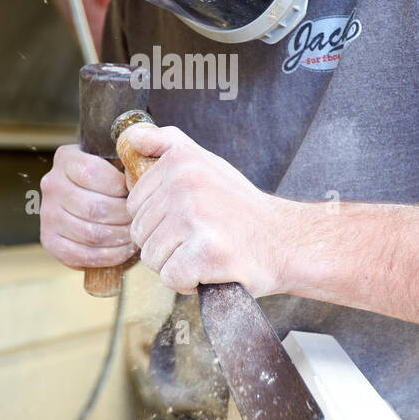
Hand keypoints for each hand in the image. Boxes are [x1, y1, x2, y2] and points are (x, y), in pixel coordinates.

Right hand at [39, 144, 137, 268]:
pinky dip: (109, 256)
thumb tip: (141, 168)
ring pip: (90, 233)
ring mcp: (47, 214)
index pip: (93, 172)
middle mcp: (52, 184)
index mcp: (66, 158)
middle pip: (94, 207)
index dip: (120, 186)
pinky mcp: (49, 240)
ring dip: (119, 238)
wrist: (91, 197)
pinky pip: (82, 255)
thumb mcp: (118, 157)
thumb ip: (132, 155)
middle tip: (140, 219)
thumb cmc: (112, 177)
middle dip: (124, 217)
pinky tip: (124, 250)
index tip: (137, 193)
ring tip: (135, 235)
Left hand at [123, 124, 287, 295]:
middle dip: (165, 244)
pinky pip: (171, 277)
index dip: (158, 220)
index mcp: (181, 160)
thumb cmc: (241, 208)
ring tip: (204, 252)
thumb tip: (134, 137)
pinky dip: (188, 282)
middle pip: (140, 232)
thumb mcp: (207, 163)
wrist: (284, 240)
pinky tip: (210, 269)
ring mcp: (195, 217)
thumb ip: (169, 146)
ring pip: (151, 257)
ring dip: (175, 264)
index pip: (134, 204)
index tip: (188, 218)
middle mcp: (185, 184)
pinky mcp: (206, 252)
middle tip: (199, 237)